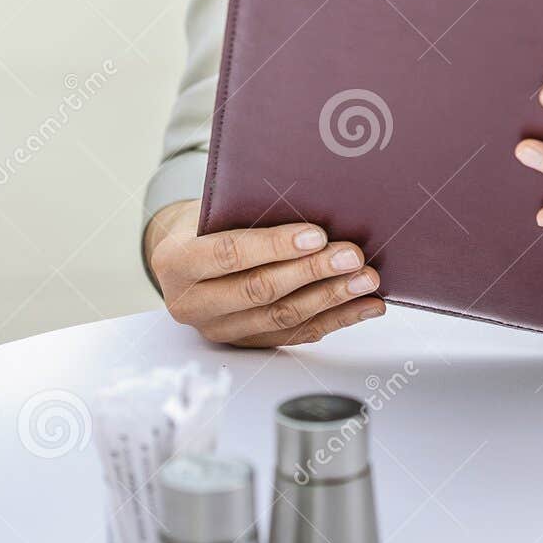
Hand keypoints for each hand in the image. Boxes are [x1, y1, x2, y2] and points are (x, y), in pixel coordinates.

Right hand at [144, 200, 385, 346]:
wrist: (184, 253)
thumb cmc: (206, 221)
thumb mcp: (212, 207)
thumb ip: (248, 210)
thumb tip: (314, 200)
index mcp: (176, 262)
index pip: (230, 254)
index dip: (275, 246)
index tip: (316, 235)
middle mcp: (192, 303)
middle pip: (260, 290)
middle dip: (313, 272)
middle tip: (352, 256)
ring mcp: (219, 328)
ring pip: (282, 317)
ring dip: (331, 298)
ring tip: (366, 279)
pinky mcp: (246, 342)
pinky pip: (296, 334)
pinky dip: (336, 320)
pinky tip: (365, 305)